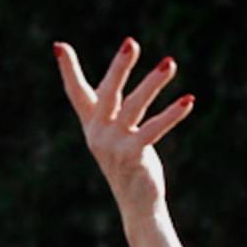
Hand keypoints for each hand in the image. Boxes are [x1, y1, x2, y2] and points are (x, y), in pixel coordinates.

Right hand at [51, 37, 197, 246]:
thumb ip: (113, 106)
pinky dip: (172, 114)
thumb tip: (113, 77)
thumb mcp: (115, 132)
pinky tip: (187, 101)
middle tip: (131, 43)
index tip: (59, 47)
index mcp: (92, 124)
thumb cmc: (128, 162)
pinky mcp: (133, 155)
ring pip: (134, 106)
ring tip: (169, 63)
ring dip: (153, 83)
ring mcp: (113, 144)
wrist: (136, 202)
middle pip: (107, 93)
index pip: (76, 92)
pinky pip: (153, 128)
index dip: (68, 70)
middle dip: (119, 67)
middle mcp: (98, 132)